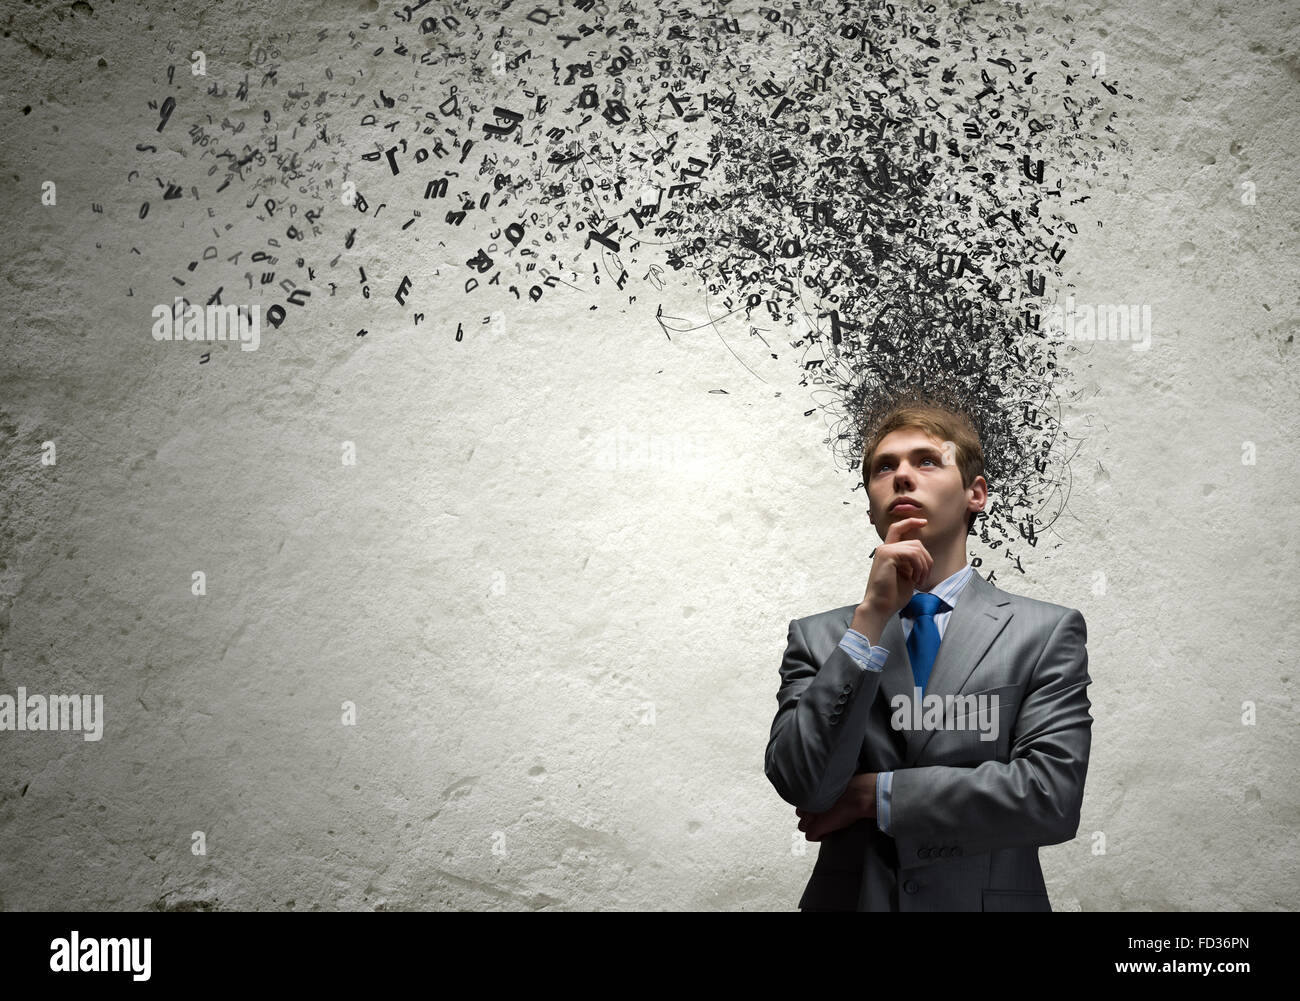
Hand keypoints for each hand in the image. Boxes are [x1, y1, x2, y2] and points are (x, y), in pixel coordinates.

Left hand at [795, 773, 876, 840]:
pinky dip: (818, 836)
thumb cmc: (851, 789)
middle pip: (800, 813)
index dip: (812, 807)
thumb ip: (825, 791)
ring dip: (812, 827)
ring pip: (802, 826)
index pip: (802, 802)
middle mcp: (807, 802)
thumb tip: (827, 794)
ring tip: (825, 826)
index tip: (822, 809)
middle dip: (809, 817)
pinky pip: (810, 836)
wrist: (857, 795)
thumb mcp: (834, 787)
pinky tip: (828, 834)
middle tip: (824, 818)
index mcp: (810, 791)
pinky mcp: (815, 827)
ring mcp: (810, 815)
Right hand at [854, 517, 932, 635]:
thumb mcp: (907, 576)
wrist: (880, 607)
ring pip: (916, 548)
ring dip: (924, 566)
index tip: (924, 522)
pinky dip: (919, 567)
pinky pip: (912, 554)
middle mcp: (885, 548)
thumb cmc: (892, 596)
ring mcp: (885, 550)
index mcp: (888, 552)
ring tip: (919, 581)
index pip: (897, 529)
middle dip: (927, 559)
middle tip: (924, 578)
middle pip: (916, 542)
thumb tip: (924, 556)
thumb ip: (912, 563)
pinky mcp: (888, 555)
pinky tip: (915, 579)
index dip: (910, 522)